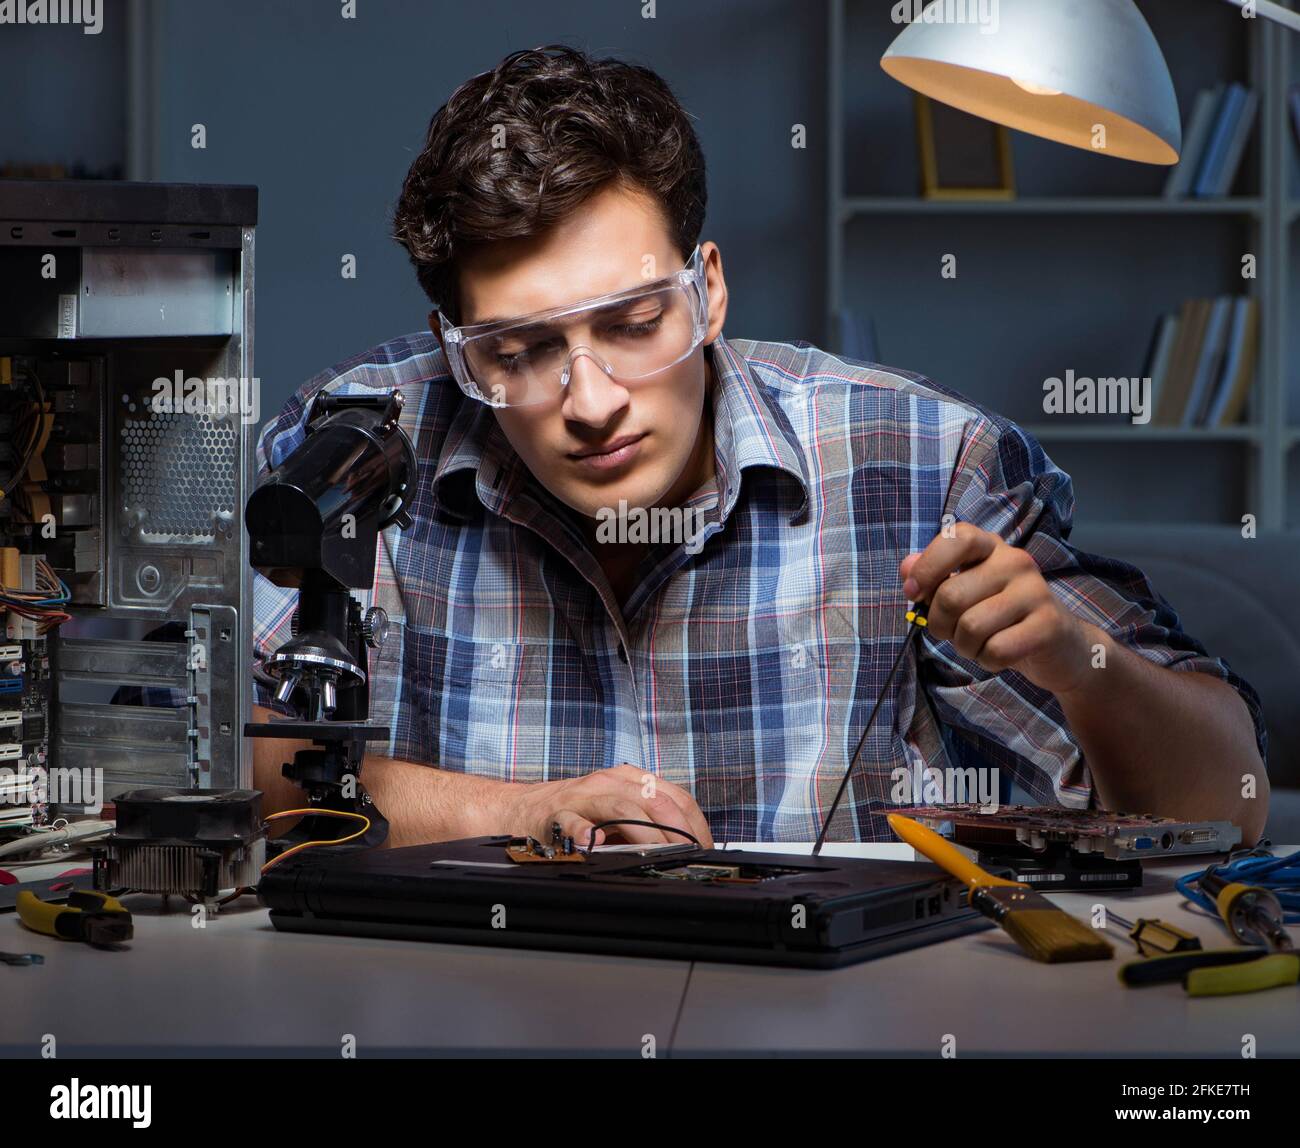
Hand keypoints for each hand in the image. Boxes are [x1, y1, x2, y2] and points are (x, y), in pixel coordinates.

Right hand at [503, 764, 713, 849]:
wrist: (523, 809)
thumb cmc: (577, 812)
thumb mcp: (618, 810)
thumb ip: (648, 821)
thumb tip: (688, 847)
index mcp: (631, 780)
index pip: (676, 797)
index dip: (695, 825)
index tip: (704, 850)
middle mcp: (610, 782)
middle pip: (655, 800)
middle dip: (678, 831)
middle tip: (688, 858)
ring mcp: (584, 796)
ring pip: (622, 807)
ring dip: (646, 832)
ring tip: (659, 852)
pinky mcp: (557, 814)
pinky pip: (572, 821)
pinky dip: (584, 831)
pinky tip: (594, 842)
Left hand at [899, 521, 1097, 695]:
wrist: (1061, 646)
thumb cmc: (1002, 617)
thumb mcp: (965, 592)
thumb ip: (934, 577)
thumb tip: (907, 568)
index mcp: (990, 547)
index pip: (955, 538)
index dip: (927, 567)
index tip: (913, 593)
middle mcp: (1015, 561)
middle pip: (950, 596)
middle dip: (940, 625)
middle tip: (953, 632)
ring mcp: (1035, 591)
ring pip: (970, 627)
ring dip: (965, 646)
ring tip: (979, 643)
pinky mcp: (1048, 624)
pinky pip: (995, 650)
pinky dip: (988, 661)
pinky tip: (1000, 654)